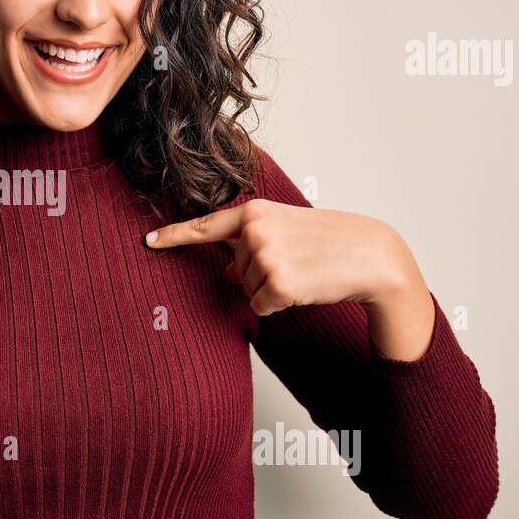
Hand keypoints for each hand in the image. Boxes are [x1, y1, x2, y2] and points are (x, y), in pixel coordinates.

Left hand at [143, 199, 418, 317]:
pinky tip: (305, 287)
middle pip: (235, 270)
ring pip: (247, 290)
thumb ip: (252, 245)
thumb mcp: (287, 232)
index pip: (207, 226)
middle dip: (261, 274)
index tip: (147, 241)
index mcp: (254, 211)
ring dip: (272, 289)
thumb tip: (227, 274)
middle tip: (298, 261)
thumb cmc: (331, 242)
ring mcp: (265, 257)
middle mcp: (254, 231)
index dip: (174, 235)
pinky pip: (261, 307)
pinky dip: (279, 305)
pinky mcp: (277, 285)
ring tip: (304, 271)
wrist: (371, 255)